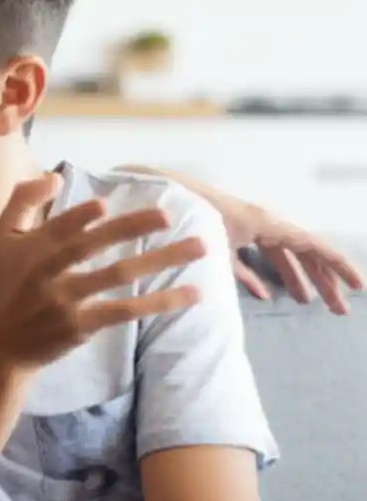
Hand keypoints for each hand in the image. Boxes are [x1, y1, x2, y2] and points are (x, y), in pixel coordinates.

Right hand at [0, 172, 205, 370]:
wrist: (0, 345)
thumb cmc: (7, 284)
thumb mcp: (3, 238)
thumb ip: (22, 200)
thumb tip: (55, 176)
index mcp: (30, 248)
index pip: (58, 228)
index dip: (80, 217)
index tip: (106, 205)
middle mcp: (46, 273)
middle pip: (91, 247)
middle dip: (130, 228)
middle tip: (168, 216)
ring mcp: (64, 300)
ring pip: (118, 275)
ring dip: (161, 260)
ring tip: (199, 248)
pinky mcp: (80, 326)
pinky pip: (126, 310)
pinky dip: (161, 302)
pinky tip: (192, 294)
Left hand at [116, 164, 363, 314]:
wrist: (154, 189)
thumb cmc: (183, 210)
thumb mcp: (213, 239)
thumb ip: (233, 266)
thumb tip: (250, 293)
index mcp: (264, 222)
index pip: (312, 246)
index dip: (338, 266)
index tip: (360, 287)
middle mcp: (258, 223)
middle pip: (301, 254)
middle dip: (322, 281)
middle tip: (340, 311)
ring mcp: (240, 229)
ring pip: (278, 256)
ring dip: (295, 278)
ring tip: (309, 304)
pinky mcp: (220, 236)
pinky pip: (249, 258)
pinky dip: (259, 276)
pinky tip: (265, 295)